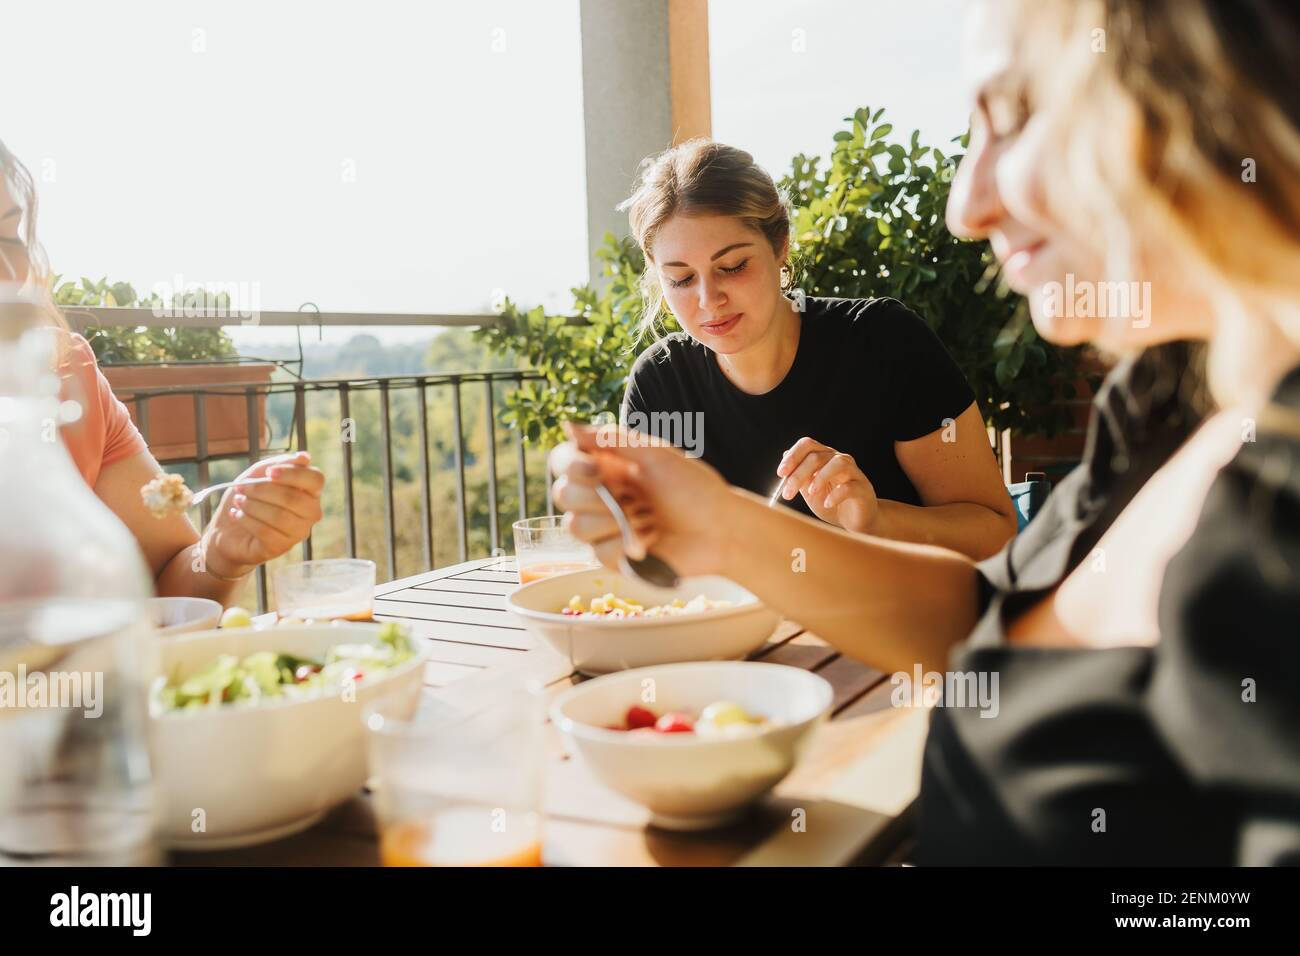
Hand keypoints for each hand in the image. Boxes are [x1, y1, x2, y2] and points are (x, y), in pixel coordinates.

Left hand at [201, 451, 324, 577]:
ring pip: (280, 516)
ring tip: (238, 500)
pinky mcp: (280, 548)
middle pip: (295, 498)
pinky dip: (246, 520)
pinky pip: (266, 532)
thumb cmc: (246, 499)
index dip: (293, 474)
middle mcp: (310, 513)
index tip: (270, 473)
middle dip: (263, 490)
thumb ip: (278, 464)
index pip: (316, 480)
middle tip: (240, 486)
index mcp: (309, 492)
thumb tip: (305, 457)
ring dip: (252, 505)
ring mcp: (297, 533)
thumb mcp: (256, 475)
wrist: (226, 530)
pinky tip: (236, 515)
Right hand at [550, 422, 731, 576]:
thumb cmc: (695, 488)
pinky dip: (623, 545)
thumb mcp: (656, 455)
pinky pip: (597, 553)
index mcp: (609, 467)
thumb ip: (612, 440)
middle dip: (589, 496)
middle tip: (625, 498)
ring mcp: (606, 529)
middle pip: (563, 494)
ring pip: (574, 526)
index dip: (569, 464)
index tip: (594, 469)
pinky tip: (648, 542)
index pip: (564, 461)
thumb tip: (568, 426)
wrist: (721, 530)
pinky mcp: (615, 558)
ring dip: (608, 521)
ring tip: (644, 521)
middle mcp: (602, 496)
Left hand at [777, 437, 877, 532]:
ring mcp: (854, 473)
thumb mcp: (809, 490)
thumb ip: (799, 475)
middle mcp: (839, 460)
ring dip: (820, 477)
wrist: (854, 522)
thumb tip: (785, 454)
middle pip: (817, 456)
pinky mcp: (864, 489)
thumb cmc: (830, 504)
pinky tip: (827, 504)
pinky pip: (851, 486)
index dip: (793, 456)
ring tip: (810, 493)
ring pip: (838, 463)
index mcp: (824, 457)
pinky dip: (836, 495)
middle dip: (798, 474)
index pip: (808, 445)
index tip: (781, 473)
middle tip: (787, 493)